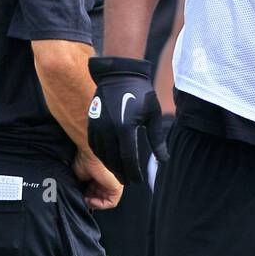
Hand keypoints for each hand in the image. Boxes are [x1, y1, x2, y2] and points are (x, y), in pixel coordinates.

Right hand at [72, 150, 123, 209]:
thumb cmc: (84, 160)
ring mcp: (113, 185)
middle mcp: (107, 181)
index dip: (86, 196)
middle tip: (82, 199)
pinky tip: (91, 200)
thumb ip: (81, 186)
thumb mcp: (79, 176)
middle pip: (100, 198)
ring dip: (93, 203)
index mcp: (100, 177)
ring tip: (86, 200)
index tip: (79, 196)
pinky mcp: (117, 188)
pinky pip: (111, 203)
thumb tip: (79, 195)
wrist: (91, 154)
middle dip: (89, 200)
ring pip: (105, 201)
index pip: (94, 192)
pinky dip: (99, 205)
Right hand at [87, 57, 168, 184]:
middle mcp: (108, 129)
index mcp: (125, 127)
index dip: (133, 172)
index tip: (138, 181)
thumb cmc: (140, 93)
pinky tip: (108, 161)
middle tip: (129, 182)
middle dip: (122, 173)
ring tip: (119, 174)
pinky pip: (94, 144)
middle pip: (113, 159)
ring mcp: (97, 125)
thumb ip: (157, 139)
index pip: (128, 158)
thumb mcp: (153, 114)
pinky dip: (101, 155)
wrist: (118, 73)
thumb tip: (163, 160)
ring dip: (110, 166)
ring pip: (102, 154)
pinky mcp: (91, 122)